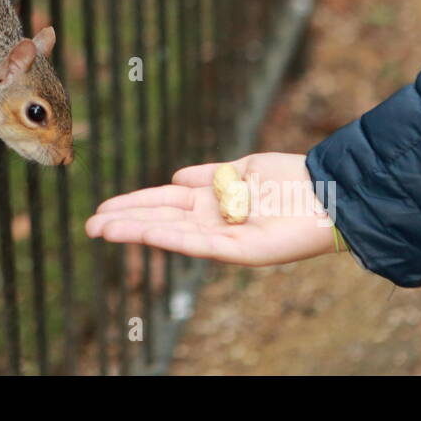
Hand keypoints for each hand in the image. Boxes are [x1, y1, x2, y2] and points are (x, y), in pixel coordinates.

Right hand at [84, 152, 338, 265]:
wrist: (331, 192)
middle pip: (160, 220)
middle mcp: (213, 221)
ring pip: (171, 234)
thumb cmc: (293, 179)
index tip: (104, 207)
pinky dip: (170, 237)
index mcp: (213, 200)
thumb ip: (210, 176)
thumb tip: (175, 178)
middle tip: (89, 225)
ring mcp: (224, 237)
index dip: (134, 204)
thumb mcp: (244, 169)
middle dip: (124, 222)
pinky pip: (198, 243)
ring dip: (136, 232)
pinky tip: (145, 231)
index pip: (164, 202)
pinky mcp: (239, 251)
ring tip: (102, 231)